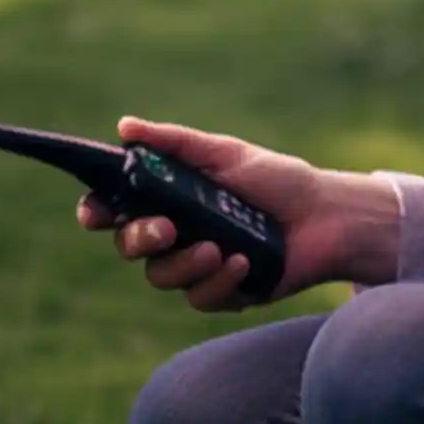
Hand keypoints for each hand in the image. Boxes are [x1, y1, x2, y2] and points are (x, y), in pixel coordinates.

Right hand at [78, 117, 399, 311]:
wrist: (328, 218)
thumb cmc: (275, 180)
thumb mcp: (223, 153)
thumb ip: (172, 142)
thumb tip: (124, 126)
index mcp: (163, 197)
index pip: (113, 209)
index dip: (95, 212)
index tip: (96, 214)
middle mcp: (171, 234)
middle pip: (127, 246)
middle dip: (140, 239)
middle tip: (166, 229)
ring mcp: (193, 265)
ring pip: (160, 276)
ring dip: (184, 264)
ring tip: (219, 249)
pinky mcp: (219, 293)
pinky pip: (198, 298)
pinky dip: (218, 281)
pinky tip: (243, 262)